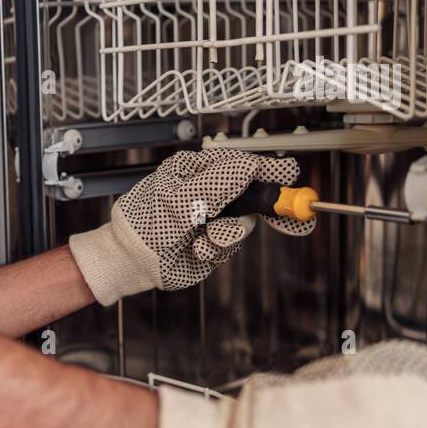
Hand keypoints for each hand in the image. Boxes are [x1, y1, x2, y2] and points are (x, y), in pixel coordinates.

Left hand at [68, 148, 314, 305]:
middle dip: (269, 206)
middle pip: (252, 193)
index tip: (289, 174)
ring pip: (244, 223)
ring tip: (201, 240)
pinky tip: (196, 250)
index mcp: (197, 171)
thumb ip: (217, 184)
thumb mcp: (179, 200)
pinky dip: (217, 250)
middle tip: (294, 217)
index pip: (241, 164)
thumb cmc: (144, 224)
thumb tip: (250, 165)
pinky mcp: (215, 241)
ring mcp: (213, 217)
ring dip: (227, 235)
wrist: (132, 263)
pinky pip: (232, 244)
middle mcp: (208, 191)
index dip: (267, 170)